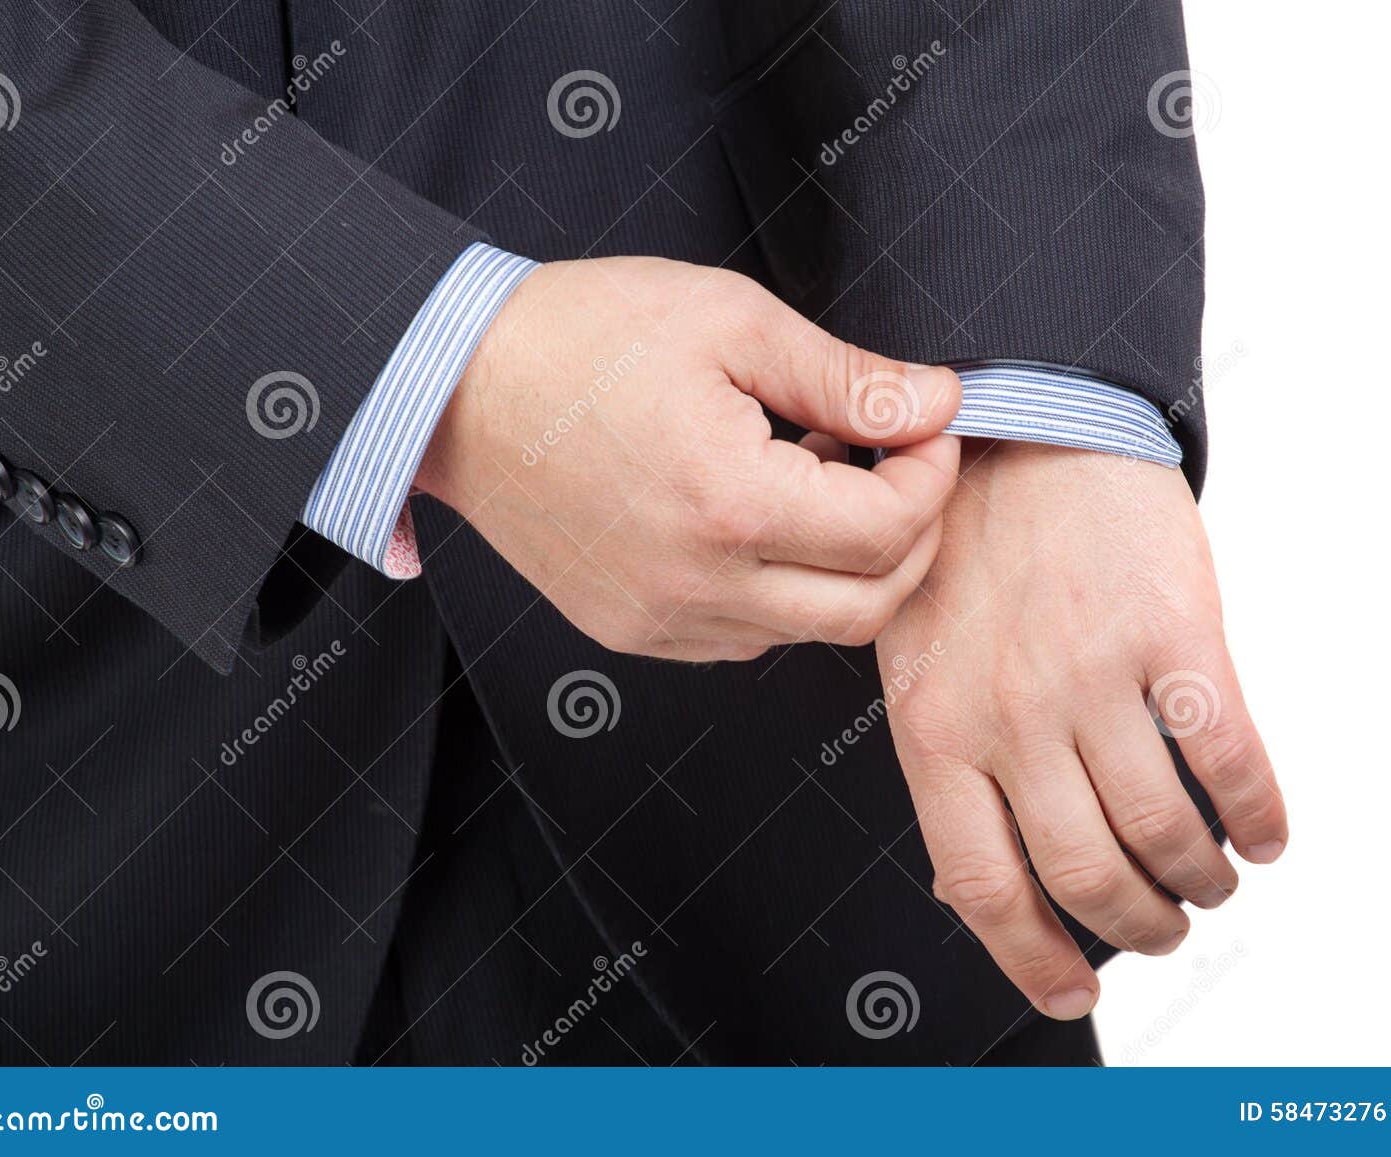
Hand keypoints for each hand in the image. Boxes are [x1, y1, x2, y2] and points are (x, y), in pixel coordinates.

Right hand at [415, 257, 961, 660]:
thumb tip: (937, 403)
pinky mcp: (631, 629)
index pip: (890, 531)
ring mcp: (660, 619)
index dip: (933, 476)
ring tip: (812, 476)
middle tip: (902, 466)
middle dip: (912, 536)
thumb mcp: (730, 322)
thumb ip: (848, 377)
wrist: (454, 385)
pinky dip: (780, 588)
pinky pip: (744, 635)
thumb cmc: (579, 338)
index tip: (928, 427)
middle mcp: (698, 585)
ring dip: (844, 565)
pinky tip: (758, 517)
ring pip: (809, 629)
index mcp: (731, 505)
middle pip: (868, 607)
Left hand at [877, 441, 1286, 1018]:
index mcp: (933, 726)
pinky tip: (1266, 832)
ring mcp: (1091, 674)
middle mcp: (1009, 714)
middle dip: (1136, 924)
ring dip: (1199, 878)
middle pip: (1085, 873)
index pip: (982, 884)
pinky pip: (1229, 756)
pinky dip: (1259, 813)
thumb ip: (941, 752)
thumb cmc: (960, 543)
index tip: (1069, 996)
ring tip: (1212, 881)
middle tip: (1163, 929)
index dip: (1033, 959)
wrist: (1022, 420)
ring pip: (1163, 829)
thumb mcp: (910, 651)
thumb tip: (975, 876)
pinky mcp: (1171, 631)